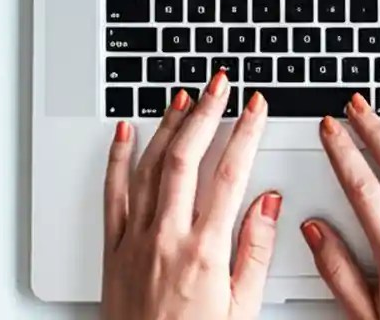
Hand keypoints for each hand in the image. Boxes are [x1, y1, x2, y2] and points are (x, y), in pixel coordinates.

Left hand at [102, 71, 278, 319]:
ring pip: (149, 167)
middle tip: (220, 83)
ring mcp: (135, 241)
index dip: (244, 133)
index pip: (230, 174)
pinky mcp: (112, 250)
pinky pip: (113, 194)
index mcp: (205, 252)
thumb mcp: (242, 309)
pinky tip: (127, 132)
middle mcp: (166, 239)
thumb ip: (255, 251)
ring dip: (168, 126)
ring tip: (184, 97)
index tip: (254, 108)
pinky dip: (118, 158)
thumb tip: (268, 202)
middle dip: (206, 112)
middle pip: (186, 157)